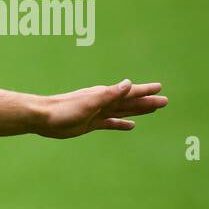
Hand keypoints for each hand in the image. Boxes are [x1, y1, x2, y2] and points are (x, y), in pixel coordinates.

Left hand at [36, 79, 167, 138]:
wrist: (43, 118)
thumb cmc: (64, 109)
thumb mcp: (89, 102)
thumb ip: (109, 94)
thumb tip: (129, 83)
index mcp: (104, 95)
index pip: (129, 92)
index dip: (145, 91)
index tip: (160, 88)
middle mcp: (103, 102)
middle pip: (130, 102)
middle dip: (147, 102)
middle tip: (165, 101)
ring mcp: (97, 113)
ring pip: (122, 111)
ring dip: (137, 111)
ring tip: (153, 110)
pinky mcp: (90, 123)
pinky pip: (110, 123)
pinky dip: (121, 124)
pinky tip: (131, 125)